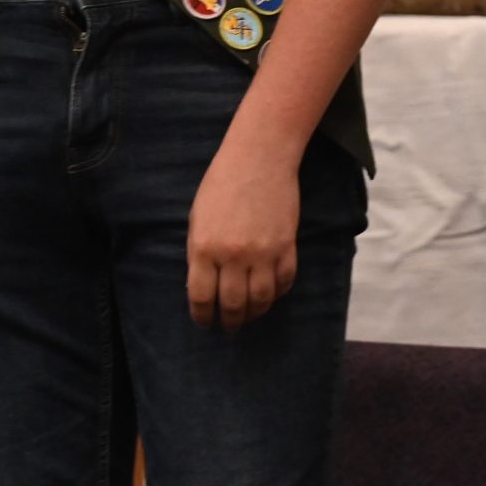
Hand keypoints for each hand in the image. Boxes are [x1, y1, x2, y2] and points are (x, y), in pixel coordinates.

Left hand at [184, 136, 300, 330]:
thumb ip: (200, 253)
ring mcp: (263, 252)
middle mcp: (232, 256)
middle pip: (232, 304)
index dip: (202, 317)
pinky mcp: (287, 246)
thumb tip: (205, 285)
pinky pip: (285, 281)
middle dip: (230, 321)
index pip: (201, 298)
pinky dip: (279, 293)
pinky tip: (272, 294)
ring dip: (255, 313)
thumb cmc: (221, 184)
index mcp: (203, 248)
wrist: (260, 158)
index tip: (205, 323)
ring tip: (250, 315)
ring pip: (261, 299)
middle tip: (229, 326)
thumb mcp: (198, 219)